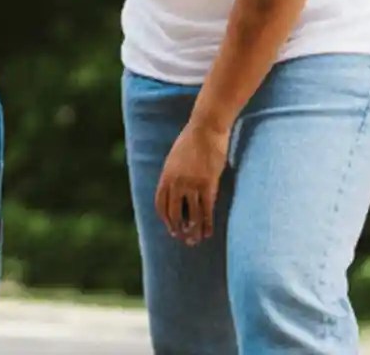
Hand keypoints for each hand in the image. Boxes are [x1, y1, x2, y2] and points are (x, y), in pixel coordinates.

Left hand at [154, 120, 229, 246]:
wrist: (206, 128)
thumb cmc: (192, 141)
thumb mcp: (175, 158)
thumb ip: (173, 174)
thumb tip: (175, 188)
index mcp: (165, 176)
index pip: (161, 204)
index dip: (165, 218)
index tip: (170, 227)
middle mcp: (176, 183)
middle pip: (174, 213)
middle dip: (178, 228)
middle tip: (182, 239)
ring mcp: (191, 184)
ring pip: (191, 214)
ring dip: (193, 230)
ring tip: (195, 240)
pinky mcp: (208, 184)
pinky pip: (206, 209)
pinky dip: (207, 223)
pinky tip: (208, 232)